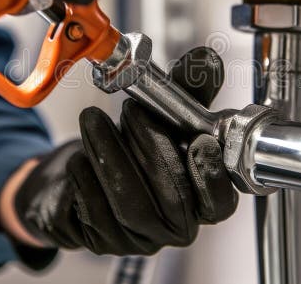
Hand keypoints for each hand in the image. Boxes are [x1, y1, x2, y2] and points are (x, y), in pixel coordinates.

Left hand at [5, 47, 237, 254]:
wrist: (83, 168)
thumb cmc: (132, 144)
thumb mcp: (163, 113)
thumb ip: (189, 91)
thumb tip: (207, 60)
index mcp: (202, 200)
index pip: (220, 204)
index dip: (213, 177)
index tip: (201, 141)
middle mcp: (176, 226)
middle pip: (174, 202)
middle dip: (152, 149)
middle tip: (132, 110)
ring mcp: (140, 238)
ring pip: (131, 206)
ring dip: (111, 155)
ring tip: (93, 119)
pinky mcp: (102, 241)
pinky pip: (95, 212)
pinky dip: (86, 177)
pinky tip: (80, 155)